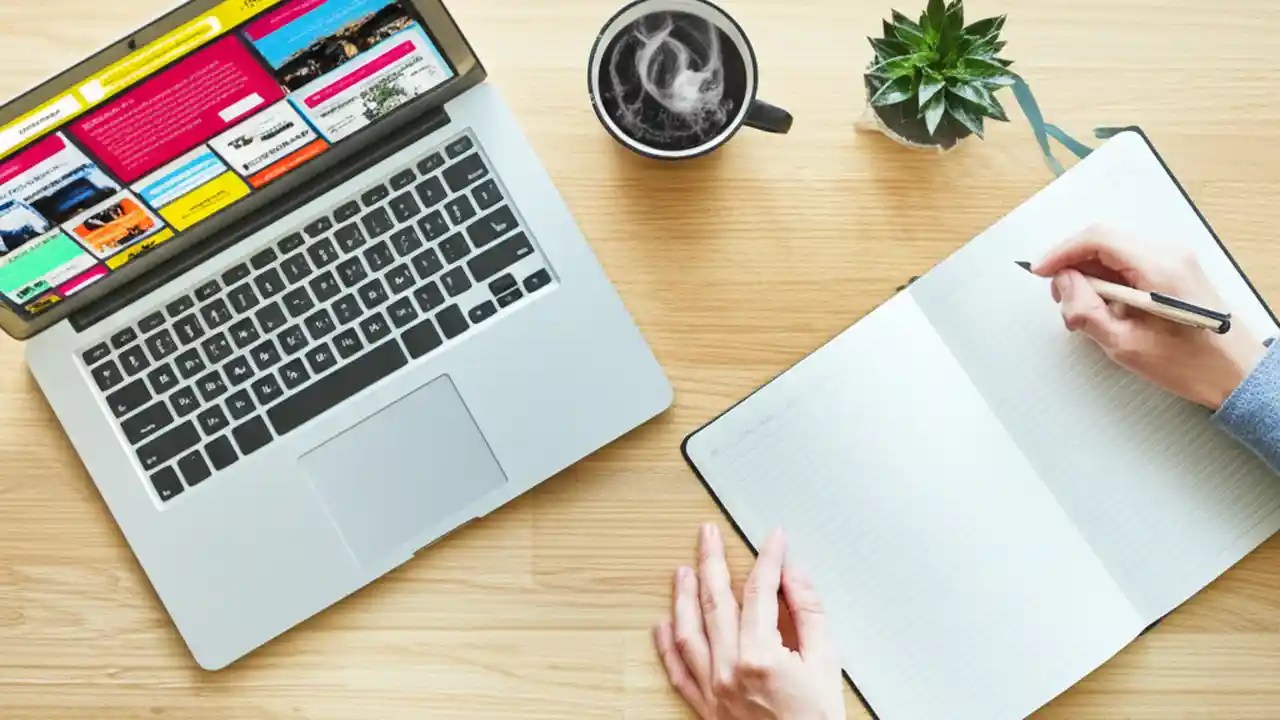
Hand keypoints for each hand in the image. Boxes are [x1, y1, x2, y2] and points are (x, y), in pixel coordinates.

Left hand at [652, 524, 845, 719]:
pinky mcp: (705, 707)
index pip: (759, 591)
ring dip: (683, 596)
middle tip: (708, 534)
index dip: (767, 559)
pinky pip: (678, 672)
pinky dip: (666, 646)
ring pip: (689, 630)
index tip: (772, 539)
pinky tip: (662, 624)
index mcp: (760, 655)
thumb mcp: (827, 664)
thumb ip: (810, 614)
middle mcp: (729, 668)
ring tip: (683, 569)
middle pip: (716, 601)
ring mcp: (713, 688)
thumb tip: (793, 576)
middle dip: (712, 561)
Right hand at [1033, 225, 1265, 409]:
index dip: (1061, 252)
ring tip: (1084, 313)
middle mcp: (1168, 254)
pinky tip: (1105, 309)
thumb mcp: (1126, 344)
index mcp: (1159, 267)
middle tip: (1062, 300)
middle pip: (1103, 243)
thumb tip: (1064, 283)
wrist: (1236, 372)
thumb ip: (1087, 310)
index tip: (1039, 272)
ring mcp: (1173, 259)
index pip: (1098, 238)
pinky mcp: (1174, 270)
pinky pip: (1128, 264)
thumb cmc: (1189, 363)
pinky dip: (1108, 282)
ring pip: (1113, 254)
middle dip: (1073, 267)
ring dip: (1090, 277)